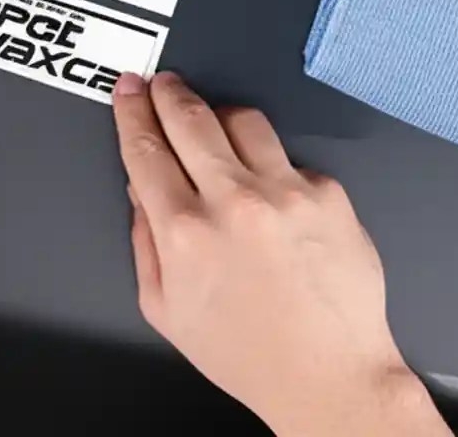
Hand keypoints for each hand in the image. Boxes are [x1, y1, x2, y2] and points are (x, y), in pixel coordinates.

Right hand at [113, 72, 448, 436]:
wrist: (327, 374)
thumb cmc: (248, 352)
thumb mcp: (165, 309)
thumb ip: (144, 243)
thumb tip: (140, 192)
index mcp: (185, 233)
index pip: (146, 149)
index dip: (132, 112)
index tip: (129, 92)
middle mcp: (235, 204)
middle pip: (190, 117)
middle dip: (168, 92)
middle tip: (161, 83)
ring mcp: (287, 193)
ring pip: (243, 119)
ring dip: (219, 115)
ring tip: (213, 127)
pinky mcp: (329, 194)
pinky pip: (290, 156)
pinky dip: (272, 164)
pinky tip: (270, 192)